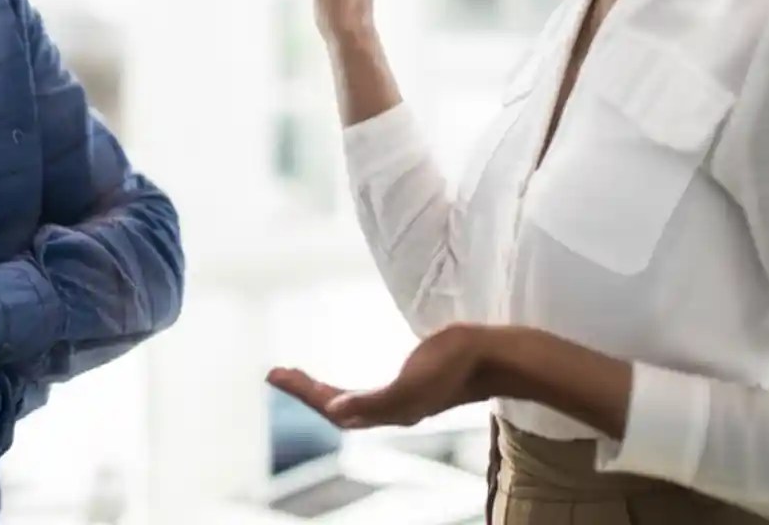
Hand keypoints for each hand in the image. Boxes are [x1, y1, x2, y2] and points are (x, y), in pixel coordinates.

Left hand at [268, 324, 494, 428]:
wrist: (493, 357)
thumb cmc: (455, 365)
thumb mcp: (413, 382)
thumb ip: (375, 401)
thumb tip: (335, 410)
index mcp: (386, 410)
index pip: (332, 406)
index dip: (303, 392)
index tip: (275, 374)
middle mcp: (389, 410)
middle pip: (335, 406)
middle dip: (304, 390)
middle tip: (275, 373)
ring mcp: (399, 401)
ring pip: (347, 401)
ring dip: (319, 389)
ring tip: (295, 376)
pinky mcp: (408, 387)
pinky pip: (364, 393)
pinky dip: (343, 388)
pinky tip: (339, 383)